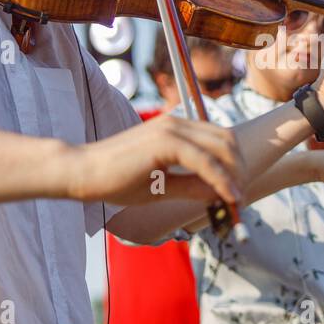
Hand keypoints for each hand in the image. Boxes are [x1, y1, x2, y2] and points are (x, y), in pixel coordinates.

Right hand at [66, 115, 242, 209]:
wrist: (83, 172)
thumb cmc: (116, 180)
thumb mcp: (163, 186)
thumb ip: (192, 185)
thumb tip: (222, 193)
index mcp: (176, 129)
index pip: (219, 140)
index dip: (235, 166)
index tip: (237, 192)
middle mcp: (176, 123)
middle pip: (227, 140)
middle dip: (240, 170)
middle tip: (240, 198)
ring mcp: (171, 128)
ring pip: (221, 147)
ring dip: (234, 175)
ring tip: (235, 200)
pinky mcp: (164, 141)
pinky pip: (204, 160)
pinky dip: (220, 179)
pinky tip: (227, 196)